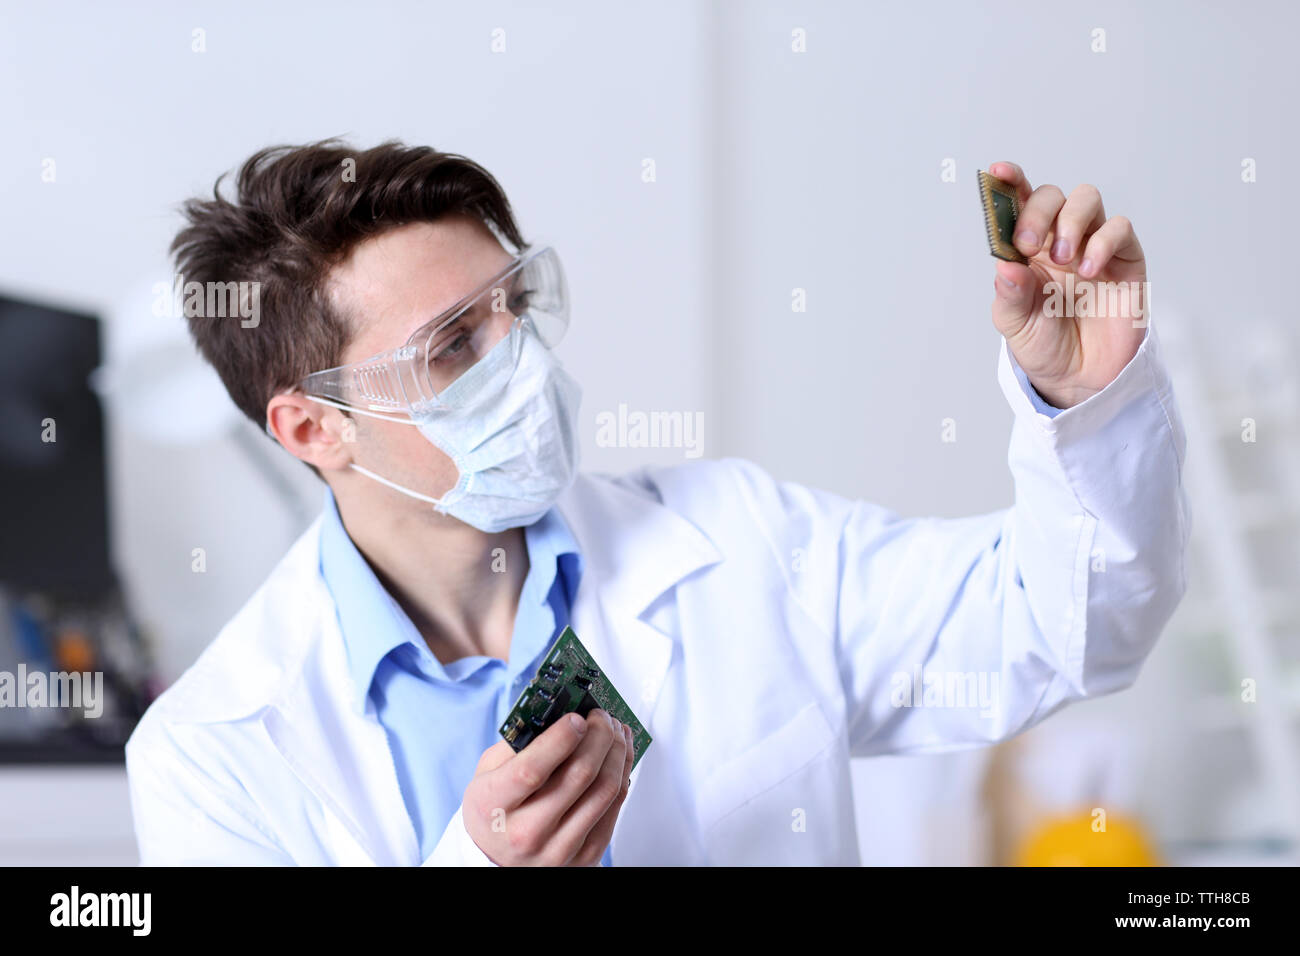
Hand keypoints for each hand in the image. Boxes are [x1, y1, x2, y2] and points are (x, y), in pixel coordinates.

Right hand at [462, 708, 633, 865]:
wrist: (498, 858)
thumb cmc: (494, 808)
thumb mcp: (488, 772)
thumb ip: (519, 743)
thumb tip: (563, 712)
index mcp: (493, 805)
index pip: (532, 770)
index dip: (561, 739)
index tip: (577, 717)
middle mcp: (526, 832)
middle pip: (579, 776)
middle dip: (599, 736)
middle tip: (601, 717)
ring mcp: (558, 848)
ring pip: (604, 790)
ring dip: (617, 751)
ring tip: (615, 730)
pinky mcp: (584, 856)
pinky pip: (614, 807)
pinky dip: (622, 773)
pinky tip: (619, 755)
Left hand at [987, 161, 1147, 408]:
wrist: (1082, 378)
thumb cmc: (1045, 345)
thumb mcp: (1016, 327)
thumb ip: (1010, 296)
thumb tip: (1006, 267)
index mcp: (1026, 250)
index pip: (1017, 205)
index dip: (1009, 183)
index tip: (997, 173)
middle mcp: (1058, 240)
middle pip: (1052, 196)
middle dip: (1037, 212)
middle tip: (1030, 245)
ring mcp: (1092, 246)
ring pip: (1086, 199)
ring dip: (1071, 222)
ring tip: (1065, 261)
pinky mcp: (1125, 258)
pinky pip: (1118, 228)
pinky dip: (1102, 241)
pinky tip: (1089, 270)